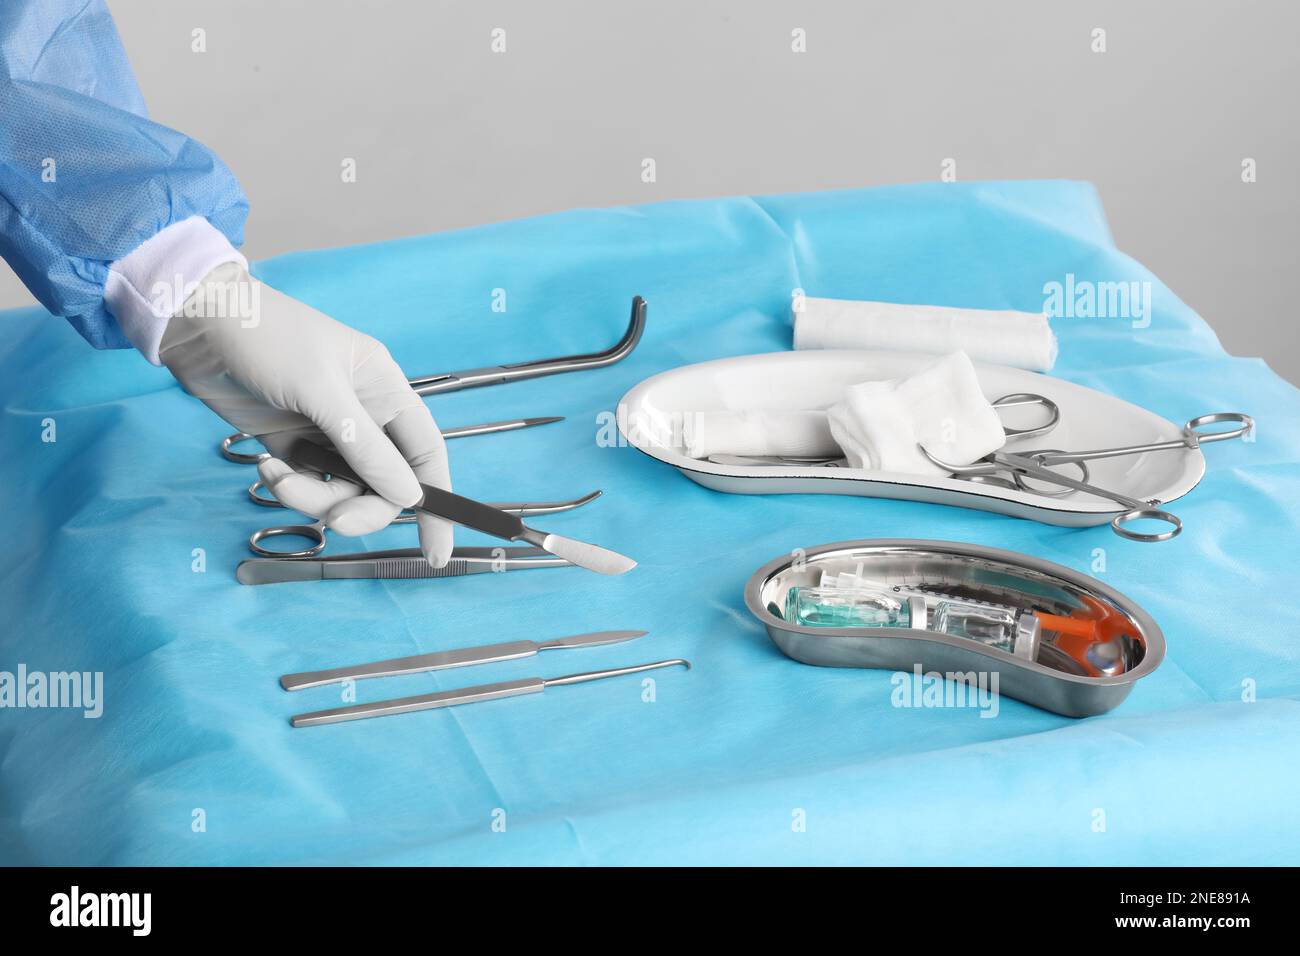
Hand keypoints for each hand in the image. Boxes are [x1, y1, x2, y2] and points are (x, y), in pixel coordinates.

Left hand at [159, 261, 452, 565]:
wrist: (200, 323)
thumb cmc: (270, 339)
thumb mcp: (322, 391)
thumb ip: (366, 447)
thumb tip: (409, 496)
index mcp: (386, 392)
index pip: (426, 453)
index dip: (437, 500)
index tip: (438, 550)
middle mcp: (364, 417)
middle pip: (384, 484)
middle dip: (361, 507)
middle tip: (336, 520)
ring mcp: (326, 434)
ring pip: (341, 491)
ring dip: (312, 498)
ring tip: (279, 480)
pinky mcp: (292, 446)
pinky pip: (306, 485)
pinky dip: (288, 487)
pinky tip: (265, 467)